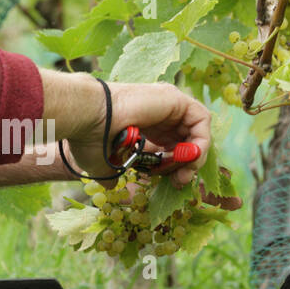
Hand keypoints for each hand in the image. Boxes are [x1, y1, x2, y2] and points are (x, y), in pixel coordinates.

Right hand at [62, 80, 210, 187]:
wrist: (87, 118)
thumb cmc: (89, 139)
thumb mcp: (104, 165)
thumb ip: (114, 176)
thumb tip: (112, 188)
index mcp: (144, 125)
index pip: (171, 146)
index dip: (174, 166)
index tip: (169, 182)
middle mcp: (158, 114)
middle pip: (187, 140)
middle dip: (188, 166)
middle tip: (179, 182)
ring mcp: (168, 104)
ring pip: (197, 132)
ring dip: (195, 157)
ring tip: (182, 173)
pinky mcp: (177, 99)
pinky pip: (202, 121)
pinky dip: (201, 141)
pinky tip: (186, 158)